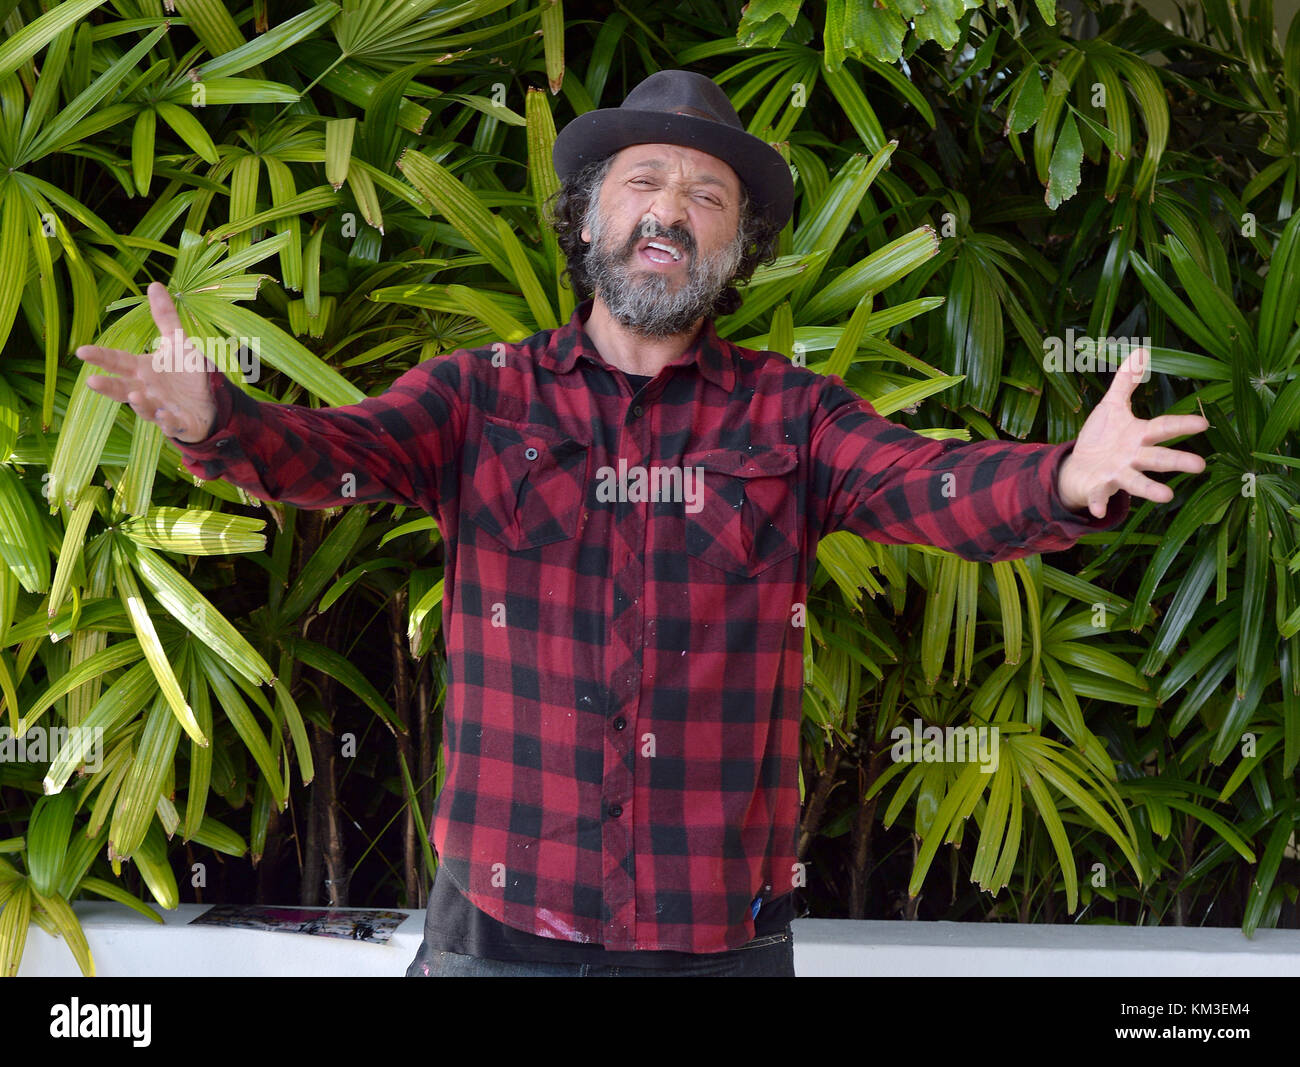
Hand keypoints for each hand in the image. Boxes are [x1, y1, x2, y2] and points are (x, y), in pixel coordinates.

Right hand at [75, 282, 217, 443]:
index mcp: (142, 370)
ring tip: (133, 396)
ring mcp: (160, 408)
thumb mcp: (178, 342)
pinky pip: (172, 424)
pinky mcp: (179, 423)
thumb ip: (165, 317)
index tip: (81, 351)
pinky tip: (164, 416)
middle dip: (109, 386)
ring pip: (145, 408)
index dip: (101, 357)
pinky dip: (167, 421)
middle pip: (123, 388)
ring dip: (139, 404)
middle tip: (92, 381)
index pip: (118, 361)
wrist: (209, 401)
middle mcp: (146, 390)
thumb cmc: (185, 373)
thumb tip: (154, 284)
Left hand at [1057, 347, 1209, 518]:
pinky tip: (1097, 510)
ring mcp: (1116, 474)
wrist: (1078, 469)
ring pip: (1136, 482)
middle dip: (1177, 461)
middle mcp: (1132, 457)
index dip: (1182, 424)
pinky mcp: (1097, 487)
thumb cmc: (1101, 438)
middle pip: (1157, 458)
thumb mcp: (1112, 407)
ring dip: (1149, 489)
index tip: (1204, 423)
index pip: (1164, 427)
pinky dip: (1098, 503)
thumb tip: (1141, 350)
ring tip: (1167, 496)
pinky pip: (1098, 497)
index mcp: (1137, 436)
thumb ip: (1126, 382)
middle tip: (1200, 466)